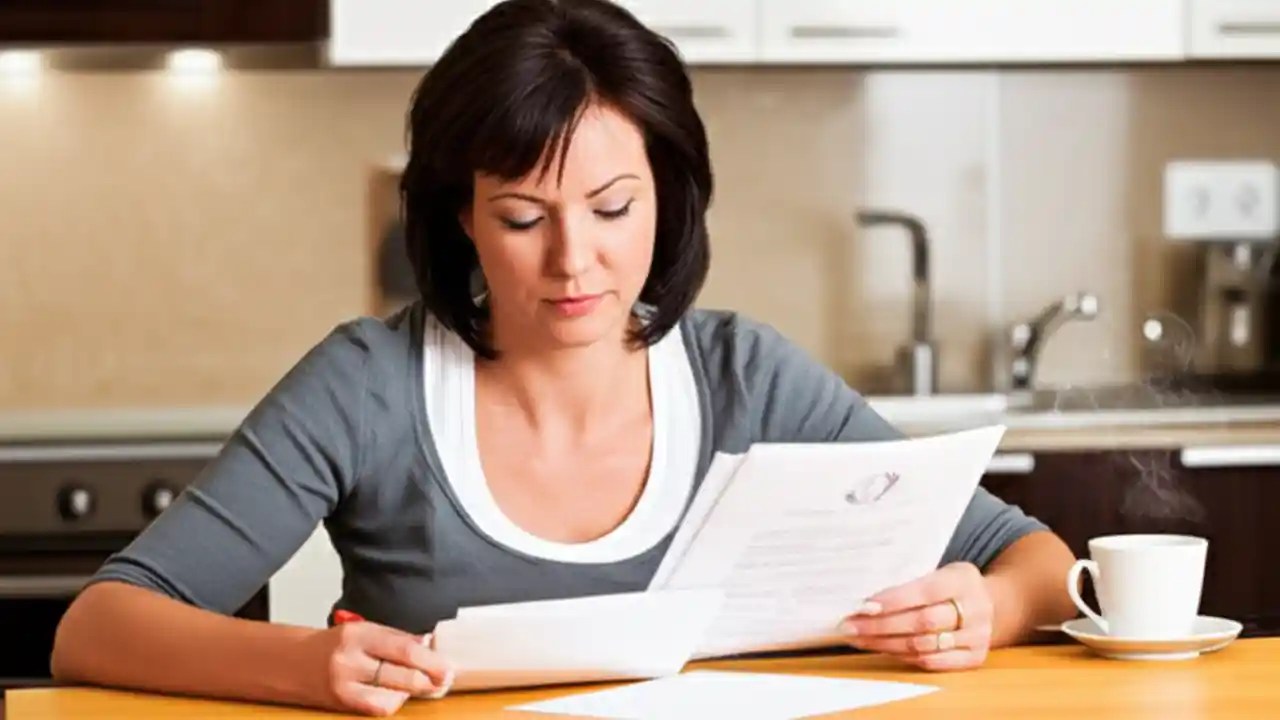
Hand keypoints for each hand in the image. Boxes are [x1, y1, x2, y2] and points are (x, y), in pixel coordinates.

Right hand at [301, 620, 454, 716]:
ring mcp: (344, 684)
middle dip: (429, 679)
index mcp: (359, 633)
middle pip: (401, 674)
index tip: (448, 666)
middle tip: (444, 679)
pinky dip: (394, 702)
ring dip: (412, 691)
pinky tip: (396, 694)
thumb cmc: (334, 644)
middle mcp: (350, 659)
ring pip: (393, 695)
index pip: (404, 648)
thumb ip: (396, 638)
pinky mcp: (342, 703)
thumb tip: (430, 645)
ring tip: (420, 684)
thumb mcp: (364, 631)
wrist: (292, 662)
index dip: (431, 660)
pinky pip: (378, 708)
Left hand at [837, 562, 993, 671]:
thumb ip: (911, 582)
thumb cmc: (951, 585)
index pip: (925, 591)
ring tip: (859, 639)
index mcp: (963, 579)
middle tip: (850, 626)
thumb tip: (865, 598)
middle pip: (923, 622)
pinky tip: (882, 649)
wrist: (991, 603)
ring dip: (886, 644)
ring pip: (924, 645)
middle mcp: (975, 608)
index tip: (863, 606)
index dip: (893, 600)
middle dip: (881, 626)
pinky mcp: (975, 657)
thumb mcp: (940, 571)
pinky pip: (933, 662)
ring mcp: (978, 636)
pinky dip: (904, 657)